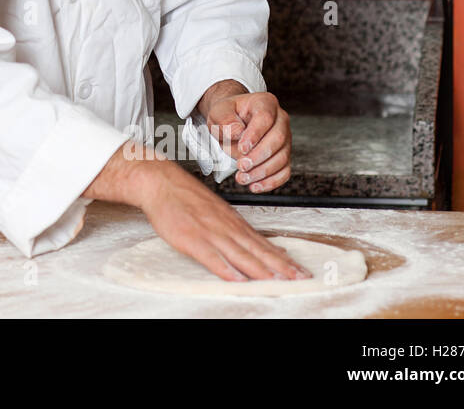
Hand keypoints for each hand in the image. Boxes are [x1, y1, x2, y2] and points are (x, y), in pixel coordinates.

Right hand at [133, 159, 310, 281]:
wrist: (161, 182)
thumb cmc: (186, 197)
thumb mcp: (218, 211)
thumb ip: (239, 230)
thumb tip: (265, 245)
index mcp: (234, 222)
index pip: (264, 244)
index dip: (284, 260)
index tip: (302, 271)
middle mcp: (226, 228)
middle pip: (258, 251)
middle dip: (281, 267)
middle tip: (300, 279)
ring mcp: (210, 233)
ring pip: (241, 255)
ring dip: (261, 270)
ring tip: (279, 282)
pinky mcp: (191, 239)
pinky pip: (211, 258)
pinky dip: (226, 270)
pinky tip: (238, 280)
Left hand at [199, 82, 292, 193]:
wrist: (232, 122)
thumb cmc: (228, 115)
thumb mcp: (218, 112)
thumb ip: (225, 119)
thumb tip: (237, 132)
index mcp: (265, 103)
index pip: (265, 118)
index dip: (255, 134)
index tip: (242, 148)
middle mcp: (280, 119)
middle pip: (278, 139)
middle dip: (259, 156)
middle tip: (242, 166)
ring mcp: (285, 138)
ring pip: (282, 157)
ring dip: (263, 171)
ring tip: (243, 177)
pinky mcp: (284, 155)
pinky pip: (284, 171)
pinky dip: (271, 181)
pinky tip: (255, 185)